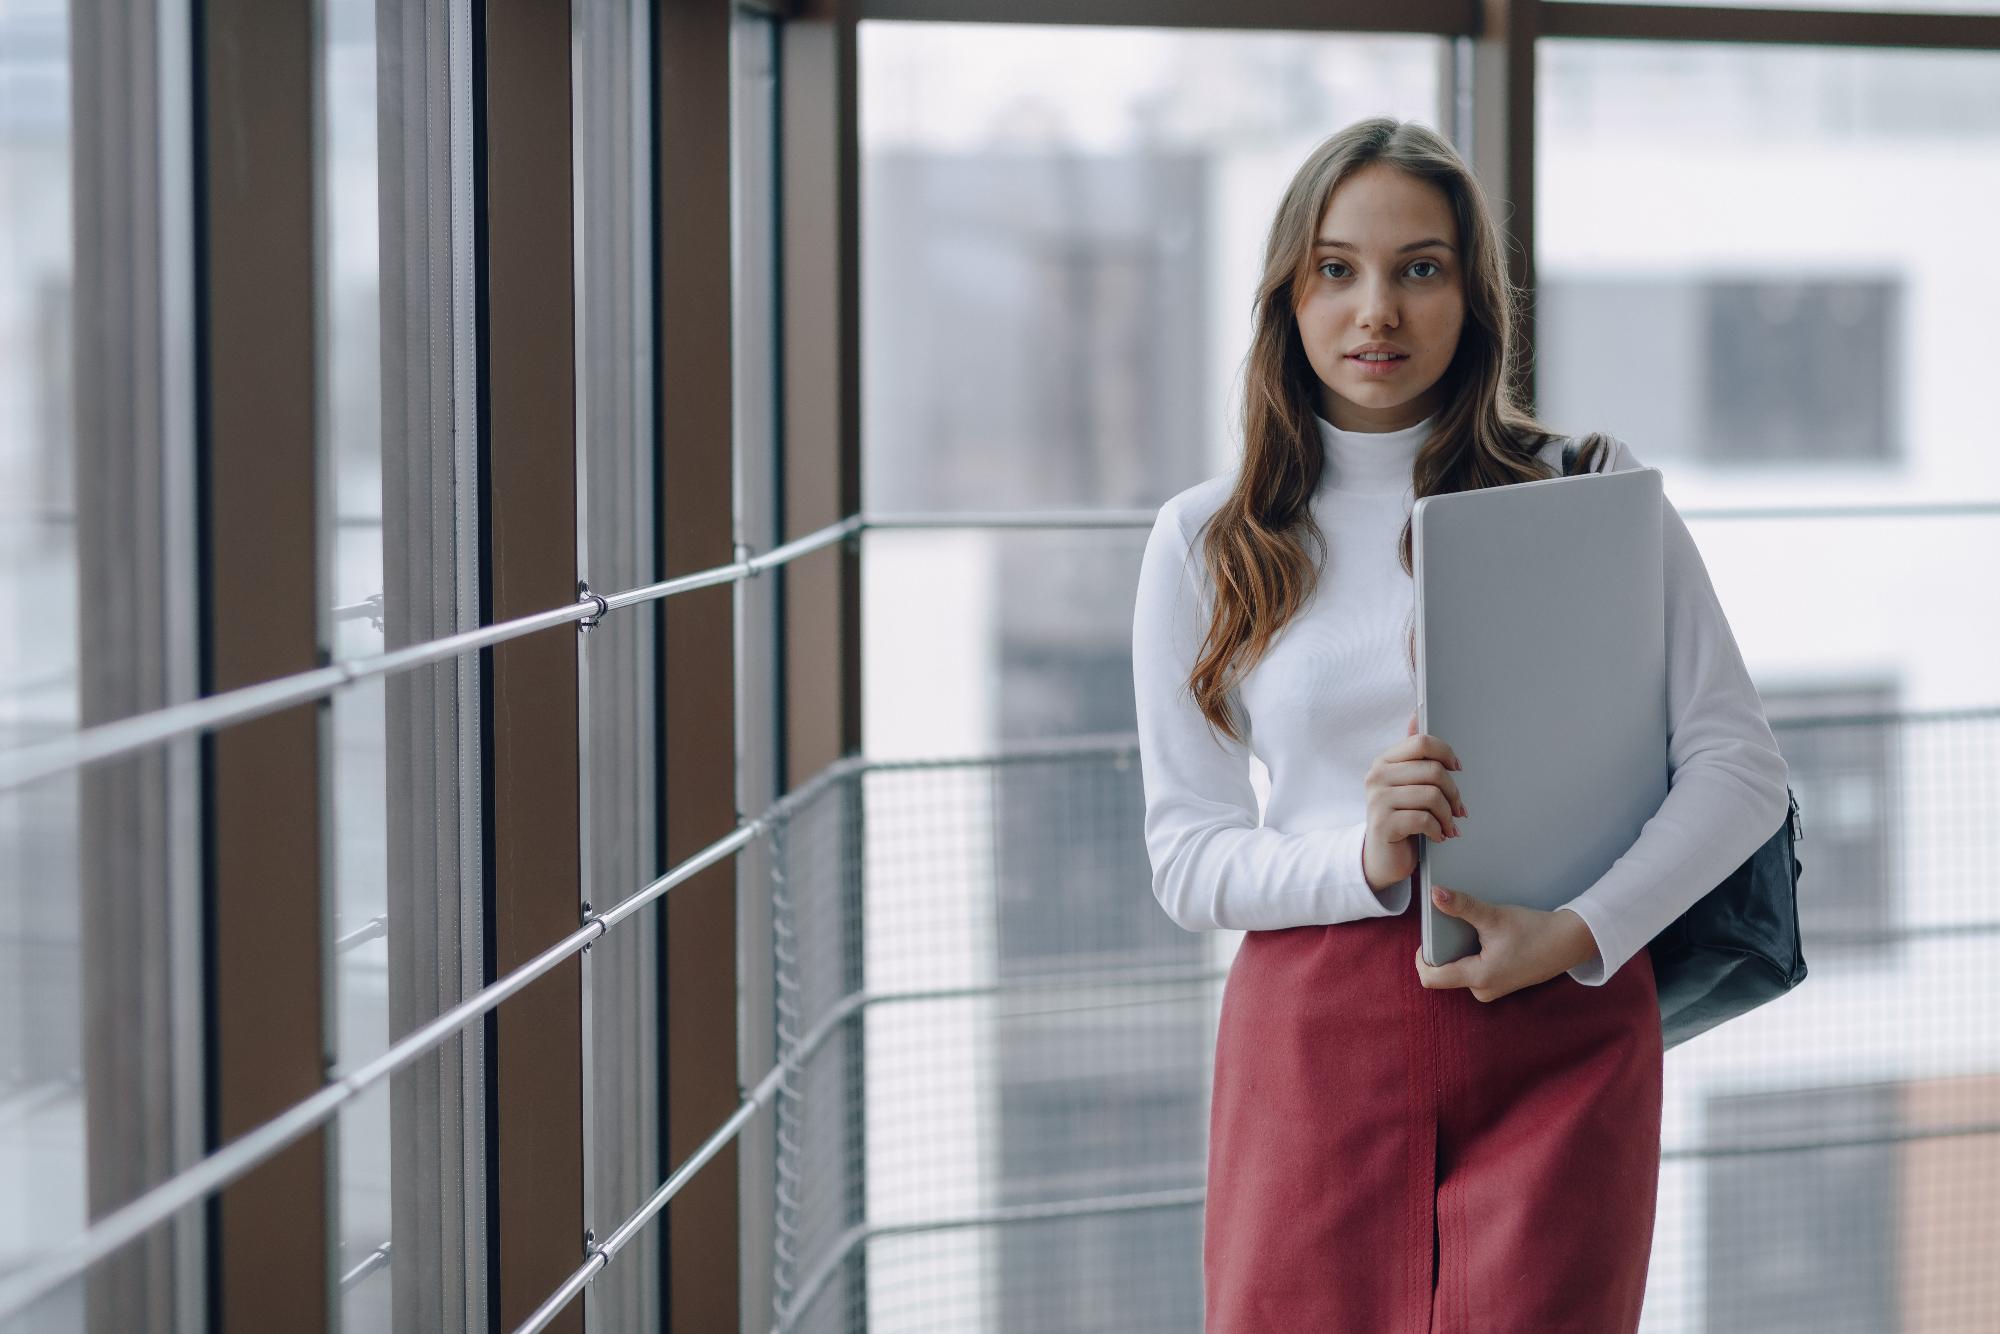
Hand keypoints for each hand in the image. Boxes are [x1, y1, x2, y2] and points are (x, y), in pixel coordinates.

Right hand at [1361, 710, 1465, 892]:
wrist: (1381, 857)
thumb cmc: (1399, 817)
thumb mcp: (1405, 783)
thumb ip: (1411, 753)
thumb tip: (1416, 715)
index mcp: (1385, 761)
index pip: (1422, 742)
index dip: (1446, 754)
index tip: (1457, 769)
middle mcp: (1377, 777)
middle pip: (1433, 771)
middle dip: (1453, 793)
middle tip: (1459, 809)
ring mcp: (1378, 800)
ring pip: (1432, 796)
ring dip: (1448, 815)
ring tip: (1449, 825)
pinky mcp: (1383, 824)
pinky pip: (1424, 819)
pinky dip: (1438, 829)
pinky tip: (1438, 836)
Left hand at [1413, 886, 1598, 1002]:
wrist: (1569, 942)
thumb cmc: (1535, 931)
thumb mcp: (1494, 916)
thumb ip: (1462, 906)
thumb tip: (1436, 894)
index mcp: (1478, 978)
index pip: (1431, 978)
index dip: (1421, 957)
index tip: (1426, 936)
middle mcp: (1483, 990)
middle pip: (1443, 974)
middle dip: (1442, 951)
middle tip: (1452, 927)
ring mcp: (1492, 989)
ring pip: (1458, 972)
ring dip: (1458, 952)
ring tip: (1472, 931)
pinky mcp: (1500, 983)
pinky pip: (1473, 971)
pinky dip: (1471, 955)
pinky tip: (1485, 939)